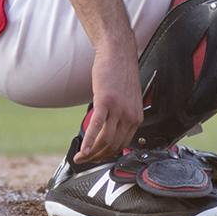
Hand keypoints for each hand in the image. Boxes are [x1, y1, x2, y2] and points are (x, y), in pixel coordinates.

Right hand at [76, 44, 143, 163]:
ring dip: (91, 153)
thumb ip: (124, 115)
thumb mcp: (129, 99)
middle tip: (85, 161)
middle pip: (113, 145)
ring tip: (80, 157)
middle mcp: (130, 115)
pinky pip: (96, 127)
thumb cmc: (120, 74)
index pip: (124, 144)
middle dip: (98, 157)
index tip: (97, 157)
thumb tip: (112, 130)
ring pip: (104, 140)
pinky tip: (82, 150)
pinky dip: (88, 142)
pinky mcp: (105, 102)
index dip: (109, 154)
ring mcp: (118, 109)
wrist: (118, 54)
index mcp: (137, 116)